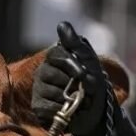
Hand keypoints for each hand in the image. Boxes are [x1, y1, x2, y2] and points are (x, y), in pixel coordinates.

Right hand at [31, 21, 108, 135]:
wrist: (98, 110)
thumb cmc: (93, 82)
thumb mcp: (88, 59)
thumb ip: (75, 42)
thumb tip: (62, 24)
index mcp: (53, 58)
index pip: (55, 55)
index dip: (71, 65)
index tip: (84, 73)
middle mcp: (42, 72)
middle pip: (52, 74)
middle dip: (73, 84)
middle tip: (83, 90)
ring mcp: (38, 90)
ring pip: (52, 92)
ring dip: (71, 99)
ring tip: (78, 102)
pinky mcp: (38, 107)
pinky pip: (48, 107)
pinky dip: (63, 111)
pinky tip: (69, 111)